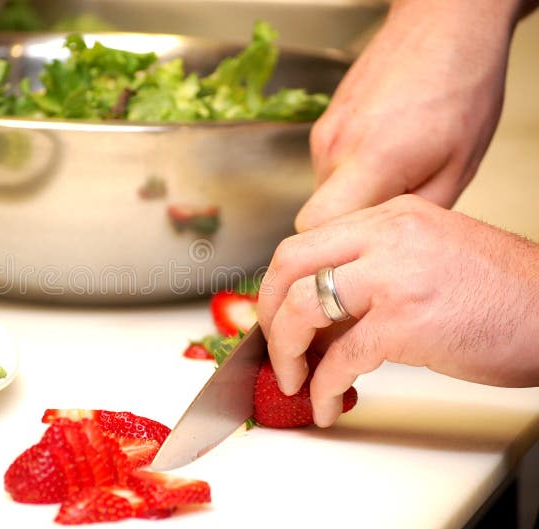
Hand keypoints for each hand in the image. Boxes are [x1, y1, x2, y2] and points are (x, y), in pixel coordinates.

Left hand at [257, 195, 538, 426]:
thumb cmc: (500, 294)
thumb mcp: (428, 255)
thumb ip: (372, 268)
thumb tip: (321, 311)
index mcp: (390, 216)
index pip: (306, 240)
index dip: (279, 284)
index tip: (277, 316)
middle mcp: (386, 235)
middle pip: (288, 264)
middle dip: (267, 313)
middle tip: (273, 348)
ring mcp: (394, 275)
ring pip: (302, 306)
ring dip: (286, 352)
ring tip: (293, 381)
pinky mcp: (407, 321)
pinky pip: (341, 357)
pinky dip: (324, 387)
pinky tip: (327, 404)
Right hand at [295, 0, 522, 231]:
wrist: (443, 23)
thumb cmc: (462, 86)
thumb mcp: (460, 165)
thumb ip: (418, 213)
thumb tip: (388, 243)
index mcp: (372, 159)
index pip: (315, 228)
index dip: (331, 248)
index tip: (356, 255)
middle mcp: (335, 145)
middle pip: (317, 215)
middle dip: (348, 227)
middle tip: (386, 219)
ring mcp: (325, 131)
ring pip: (322, 192)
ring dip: (351, 197)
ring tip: (393, 177)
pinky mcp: (324, 123)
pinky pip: (327, 167)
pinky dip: (350, 174)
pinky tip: (384, 156)